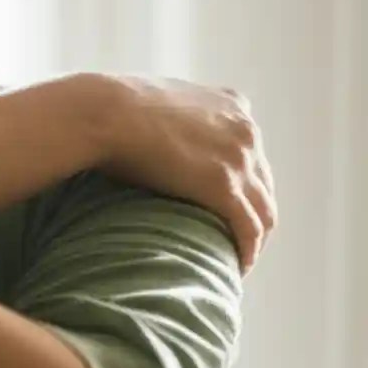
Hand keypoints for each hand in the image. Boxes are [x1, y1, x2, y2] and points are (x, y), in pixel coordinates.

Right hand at [97, 75, 277, 275]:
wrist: (105, 112)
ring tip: (236, 259)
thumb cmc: (112, 107)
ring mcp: (239, 159)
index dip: (242, 177)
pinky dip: (247, 250)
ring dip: (255, 237)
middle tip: (231, 236)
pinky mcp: (223, 186)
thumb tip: (147, 135)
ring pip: (263, 209)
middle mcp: (245, 129)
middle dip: (252, 210)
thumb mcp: (156, 100)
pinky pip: (248, 228)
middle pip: (262, 181)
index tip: (227, 199)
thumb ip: (170, 115)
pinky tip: (237, 267)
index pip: (250, 148)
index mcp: (230, 104)